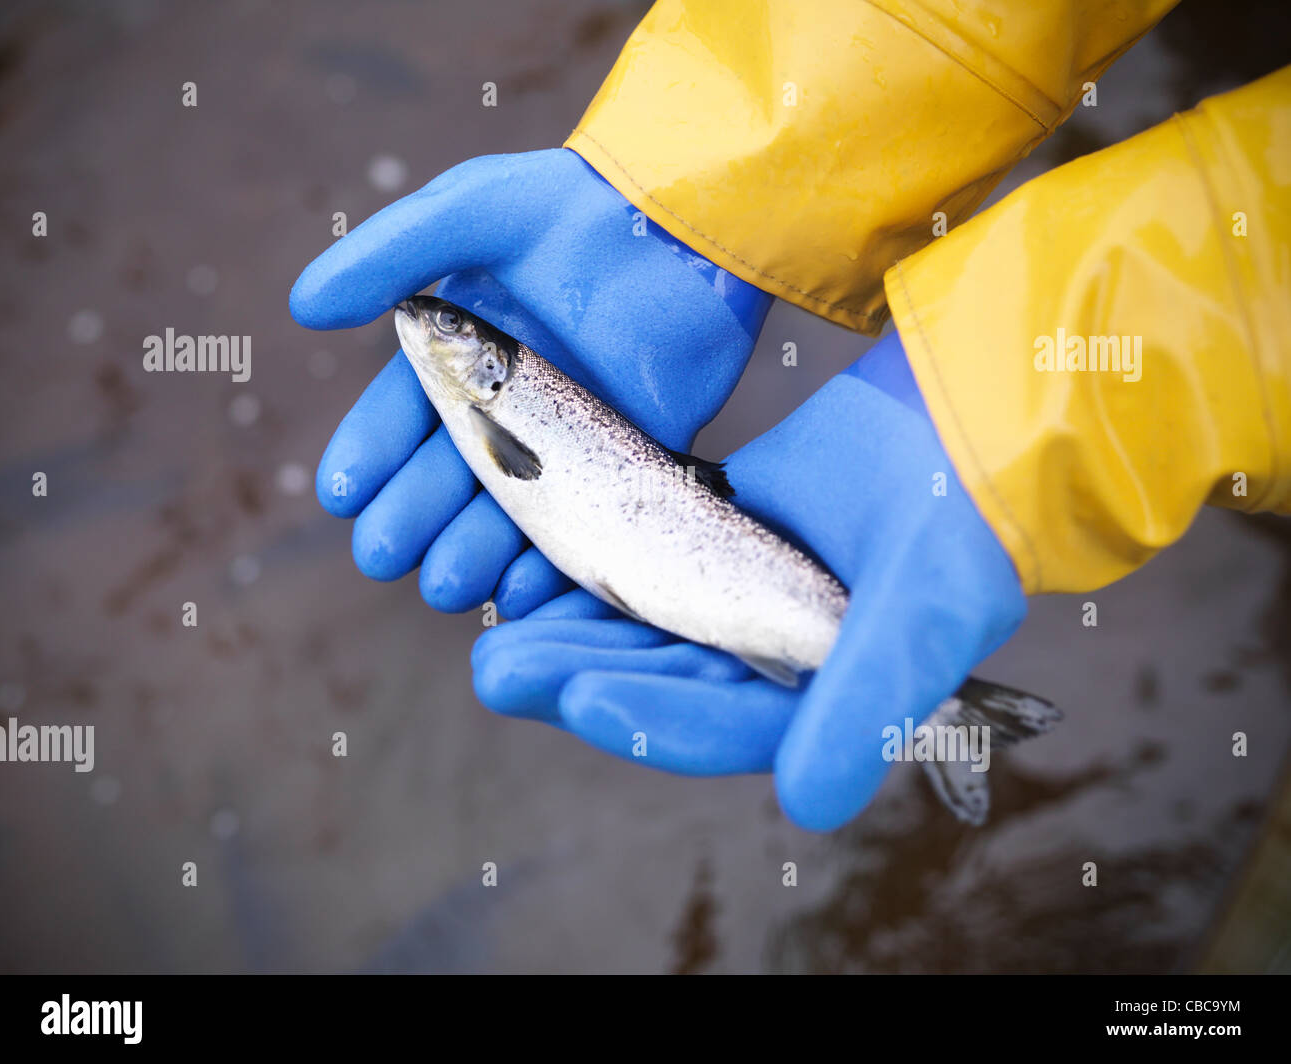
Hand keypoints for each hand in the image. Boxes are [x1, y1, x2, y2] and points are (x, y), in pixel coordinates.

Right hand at [291, 149, 770, 615]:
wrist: (684, 220)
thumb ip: (390, 253)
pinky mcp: (627, 462)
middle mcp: (506, 407)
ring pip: (509, 514)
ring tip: (446, 586)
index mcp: (457, 355)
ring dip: (472, 552)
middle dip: (411, 519)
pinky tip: (523, 589)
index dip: (369, 458)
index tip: (343, 498)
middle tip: (385, 557)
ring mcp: (566, 440)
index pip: (399, 417)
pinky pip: (586, 524)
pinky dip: (553, 562)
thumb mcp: (473, 209)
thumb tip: (301, 308)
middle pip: (447, 478)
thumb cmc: (572, 204)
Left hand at [469, 329, 1027, 830]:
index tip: (582, 700)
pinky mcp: (712, 542)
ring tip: (497, 631)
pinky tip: (537, 565)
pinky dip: (595, 567)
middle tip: (498, 669)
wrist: (959, 420)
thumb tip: (809, 805)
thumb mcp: (923, 620)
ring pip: (640, 629)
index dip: (653, 721)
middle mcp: (766, 666)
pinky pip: (643, 562)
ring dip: (573, 632)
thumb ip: (870, 708)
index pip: (721, 728)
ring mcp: (735, 605)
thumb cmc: (958, 528)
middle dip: (579, 677)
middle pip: (660, 683)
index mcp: (816, 703)